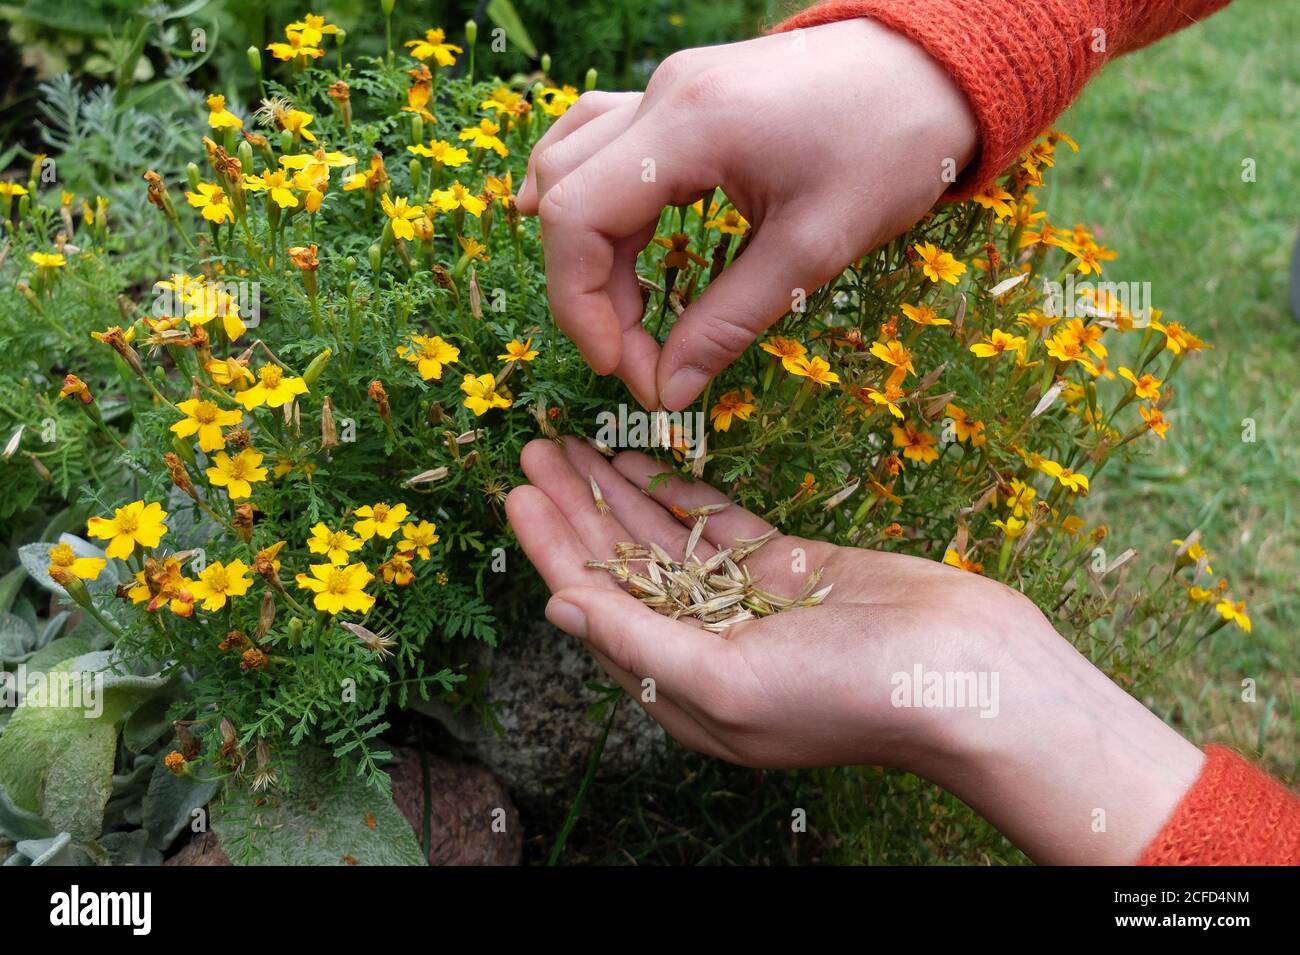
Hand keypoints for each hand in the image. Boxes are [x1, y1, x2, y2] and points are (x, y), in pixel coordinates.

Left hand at [506, 437, 1205, 863]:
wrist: (968, 670)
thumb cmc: (852, 694)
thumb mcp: (728, 681)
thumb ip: (638, 643)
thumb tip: (559, 608)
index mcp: (681, 687)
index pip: (597, 608)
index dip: (554, 551)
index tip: (518, 494)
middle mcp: (704, 645)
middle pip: (621, 567)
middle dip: (574, 509)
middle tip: (532, 451)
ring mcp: (745, 601)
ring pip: (663, 539)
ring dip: (616, 492)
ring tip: (570, 443)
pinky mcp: (787, 565)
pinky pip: (716, 524)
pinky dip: (678, 492)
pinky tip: (641, 459)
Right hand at [516, 19, 978, 409]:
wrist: (936, 69)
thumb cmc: (891, 149)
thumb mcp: (814, 248)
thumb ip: (730, 322)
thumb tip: (668, 393)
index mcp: (690, 127)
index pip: (577, 217)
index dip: (580, 305)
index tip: (624, 369)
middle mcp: (662, 96)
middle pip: (566, 198)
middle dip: (586, 292)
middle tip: (638, 358)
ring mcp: (667, 88)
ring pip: (572, 167)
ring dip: (586, 250)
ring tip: (620, 311)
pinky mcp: (683, 97)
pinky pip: (600, 141)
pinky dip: (589, 197)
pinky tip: (593, 235)